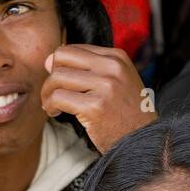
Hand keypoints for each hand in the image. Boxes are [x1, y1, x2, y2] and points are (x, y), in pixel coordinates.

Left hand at [41, 43, 155, 151]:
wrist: (142, 141)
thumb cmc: (127, 115)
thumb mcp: (117, 82)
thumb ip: (89, 69)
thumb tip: (48, 60)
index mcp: (117, 57)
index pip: (74, 49)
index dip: (60, 65)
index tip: (60, 83)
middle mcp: (112, 67)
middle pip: (62, 58)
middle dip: (50, 75)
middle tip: (51, 92)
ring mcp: (105, 86)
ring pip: (57, 77)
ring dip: (47, 93)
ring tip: (51, 105)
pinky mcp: (95, 107)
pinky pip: (59, 98)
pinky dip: (50, 105)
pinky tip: (55, 112)